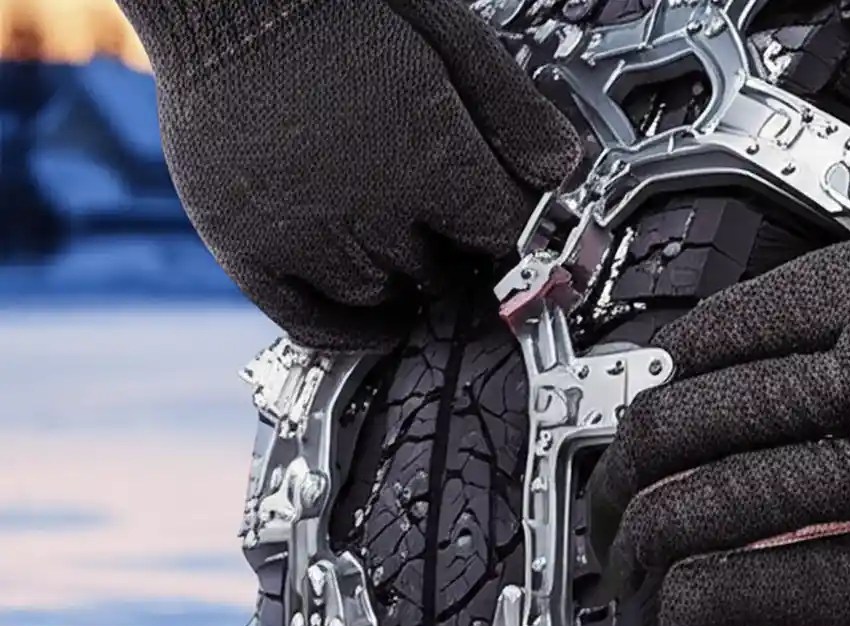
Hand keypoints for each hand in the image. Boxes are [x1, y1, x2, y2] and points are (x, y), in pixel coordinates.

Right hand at [119, 0, 579, 349]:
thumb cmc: (337, 5)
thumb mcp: (449, 36)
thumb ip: (512, 108)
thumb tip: (564, 169)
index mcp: (432, 158)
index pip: (503, 232)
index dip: (513, 226)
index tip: (508, 220)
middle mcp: (373, 210)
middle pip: (445, 269)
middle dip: (454, 246)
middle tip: (446, 219)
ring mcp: (305, 237)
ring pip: (383, 295)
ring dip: (403, 276)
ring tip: (404, 245)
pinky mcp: (247, 248)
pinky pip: (309, 322)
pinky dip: (348, 330)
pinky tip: (375, 320)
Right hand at [587, 225, 849, 625]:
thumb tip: (757, 598)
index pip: (755, 595)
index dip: (680, 615)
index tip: (653, 622)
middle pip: (715, 500)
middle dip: (637, 532)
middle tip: (615, 543)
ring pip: (709, 409)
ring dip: (642, 449)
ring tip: (619, 469)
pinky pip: (744, 316)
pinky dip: (687, 352)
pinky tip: (663, 375)